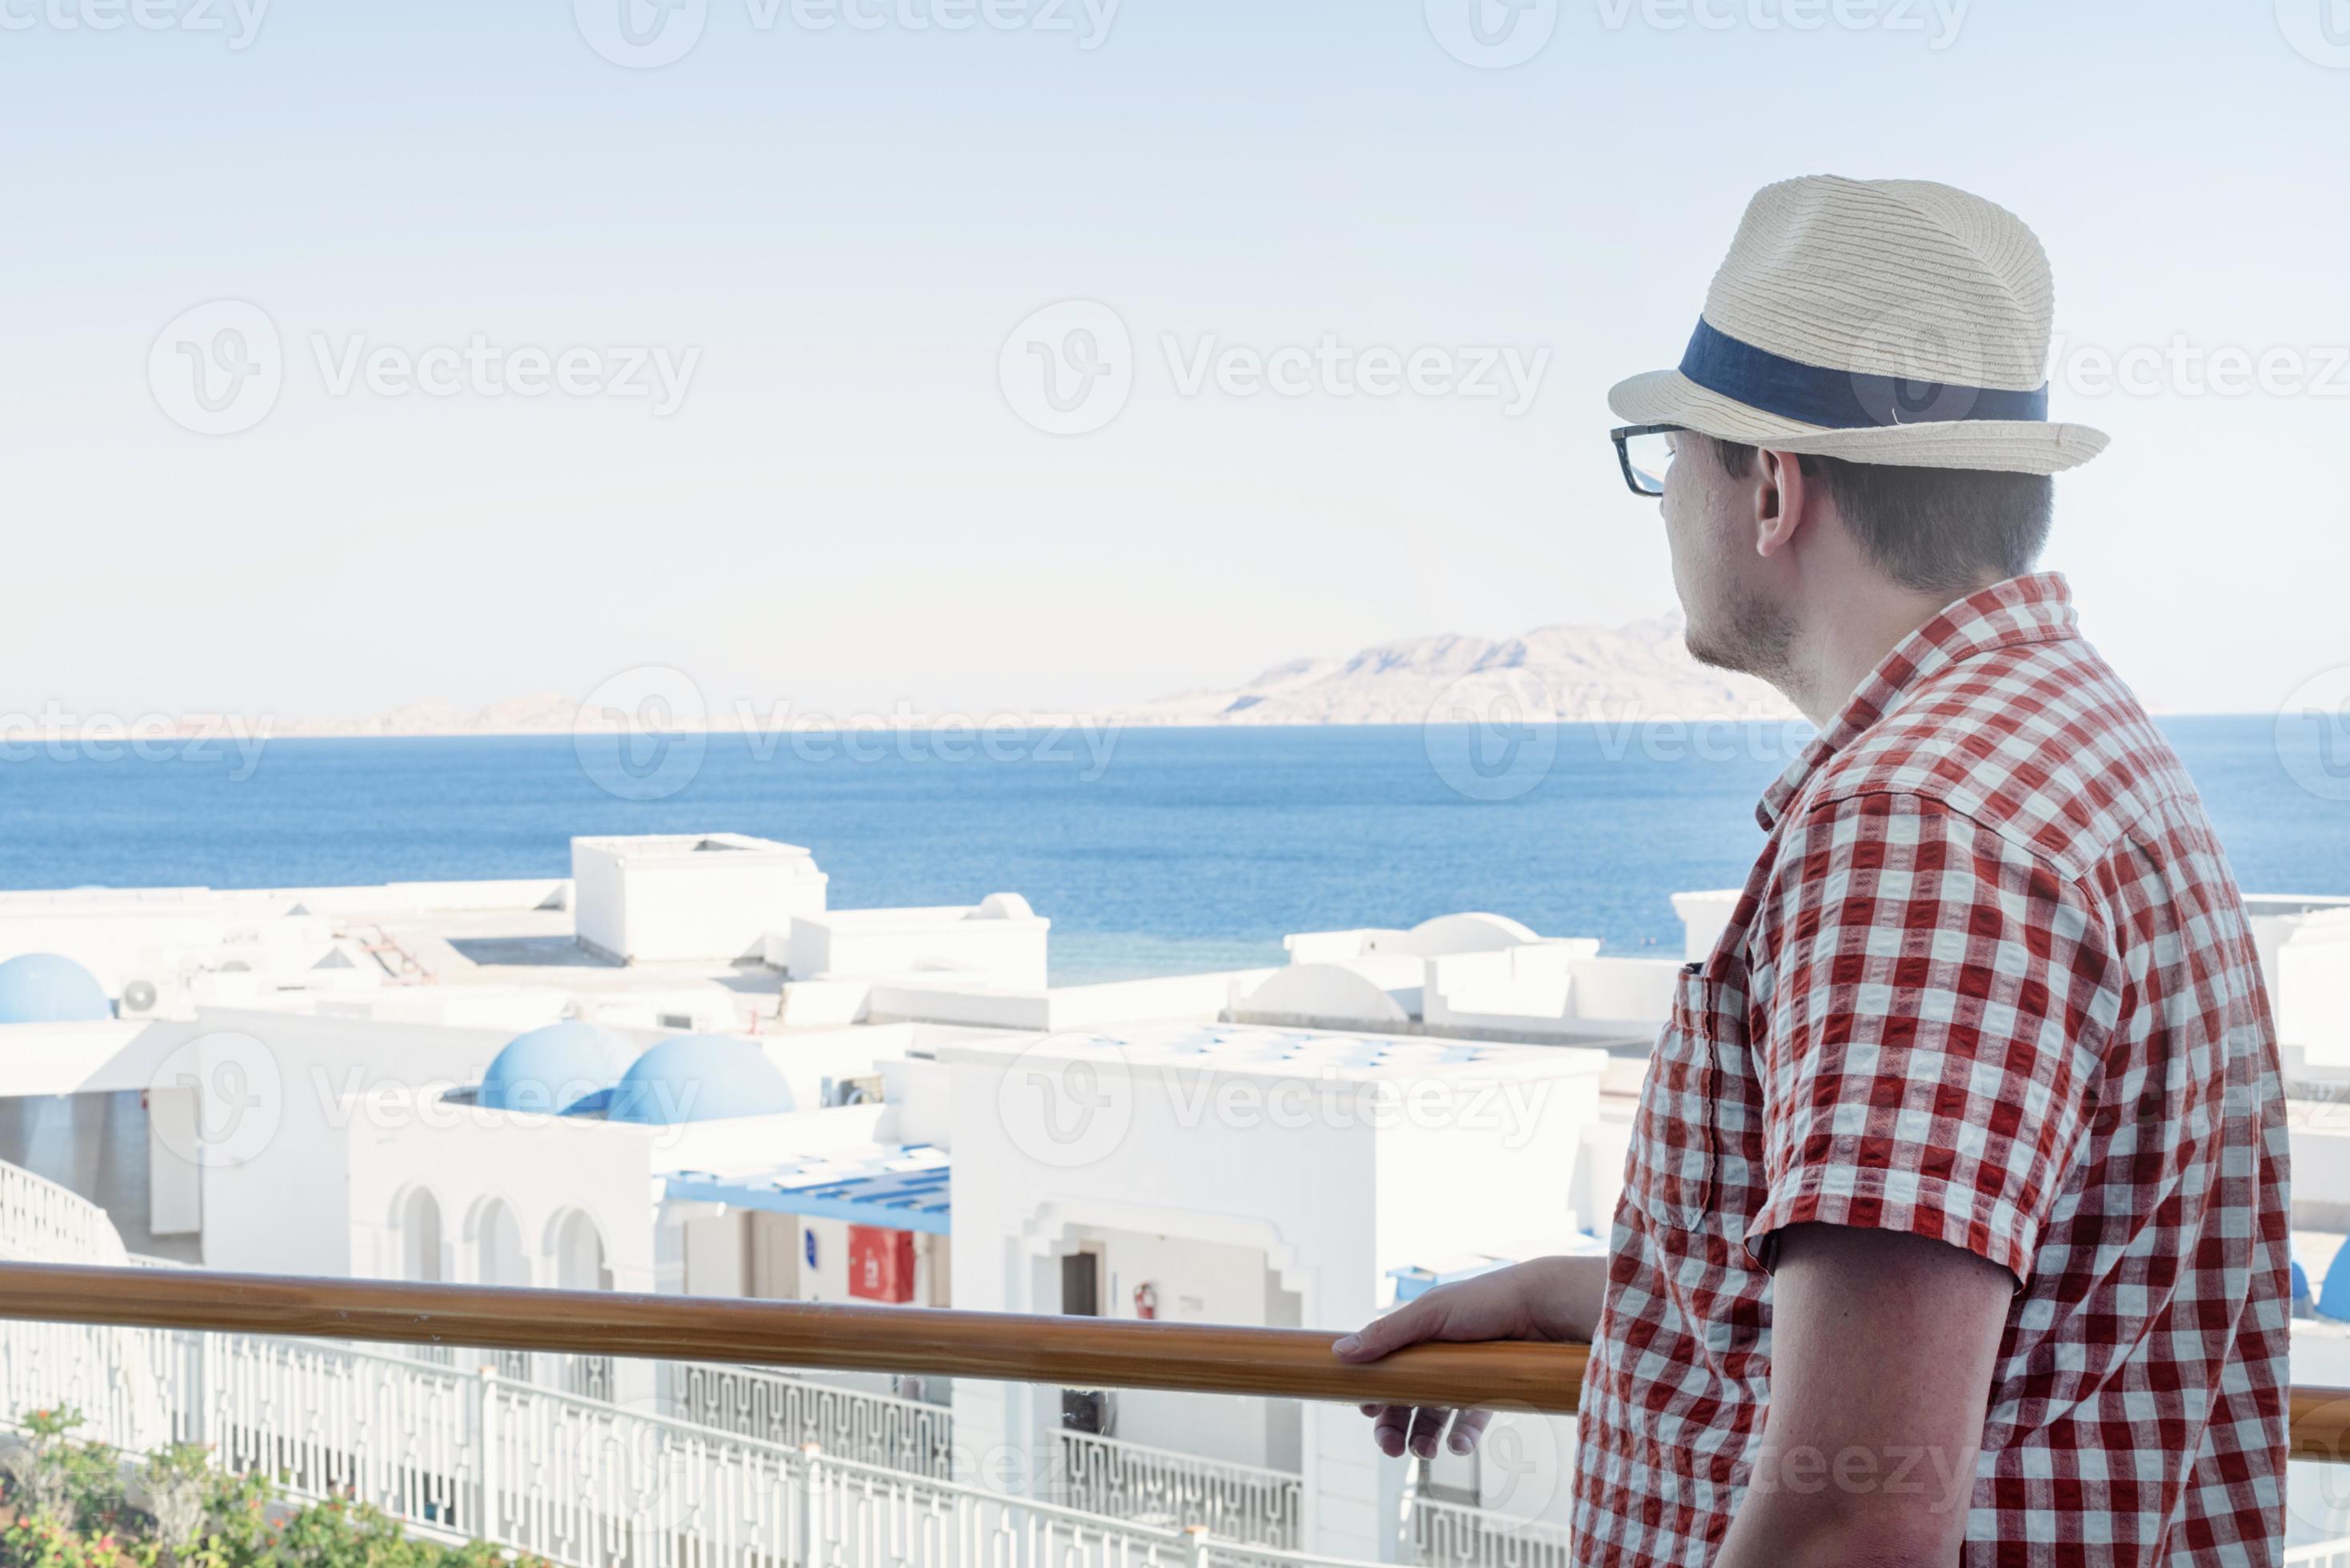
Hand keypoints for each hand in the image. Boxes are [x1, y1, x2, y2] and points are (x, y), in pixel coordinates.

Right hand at [1331, 1254, 1603, 1459]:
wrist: (1544, 1307)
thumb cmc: (1486, 1300)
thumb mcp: (1430, 1314)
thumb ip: (1386, 1335)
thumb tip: (1340, 1353)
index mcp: (1419, 1334)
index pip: (1386, 1368)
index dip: (1375, 1392)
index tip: (1367, 1412)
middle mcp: (1439, 1355)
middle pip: (1407, 1398)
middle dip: (1394, 1425)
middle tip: (1390, 1448)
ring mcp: (1466, 1375)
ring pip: (1436, 1414)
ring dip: (1424, 1436)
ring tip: (1424, 1451)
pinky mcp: (1493, 1390)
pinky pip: (1472, 1419)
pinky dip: (1462, 1436)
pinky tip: (1458, 1446)